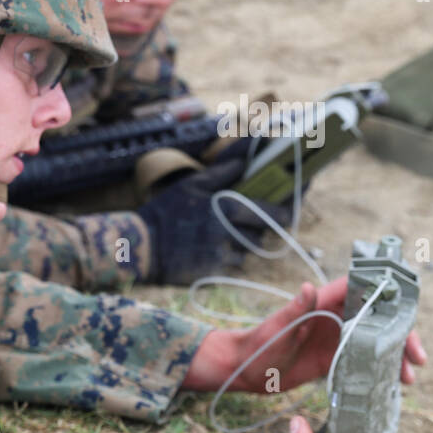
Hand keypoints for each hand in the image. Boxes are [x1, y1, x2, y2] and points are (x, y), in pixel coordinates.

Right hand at [135, 157, 291, 284]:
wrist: (141, 247)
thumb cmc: (165, 212)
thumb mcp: (191, 185)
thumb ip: (223, 172)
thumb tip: (247, 159)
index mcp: (229, 209)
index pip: (276, 214)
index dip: (290, 209)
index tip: (292, 205)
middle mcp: (231, 234)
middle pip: (265, 233)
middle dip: (262, 226)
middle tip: (255, 220)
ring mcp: (224, 256)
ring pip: (250, 250)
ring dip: (244, 242)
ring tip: (224, 233)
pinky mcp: (215, 273)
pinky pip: (234, 265)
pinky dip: (230, 257)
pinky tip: (212, 248)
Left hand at [182, 276, 426, 392]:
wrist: (244, 369)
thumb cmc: (257, 344)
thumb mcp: (277, 327)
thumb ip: (295, 309)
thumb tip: (307, 286)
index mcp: (322, 303)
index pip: (361, 291)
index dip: (387, 298)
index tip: (406, 314)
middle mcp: (333, 318)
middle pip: (377, 320)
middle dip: (400, 335)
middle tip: (416, 357)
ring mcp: (335, 339)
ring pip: (375, 343)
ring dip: (393, 357)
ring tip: (407, 378)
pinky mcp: (332, 359)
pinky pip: (362, 361)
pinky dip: (379, 370)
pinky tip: (392, 385)